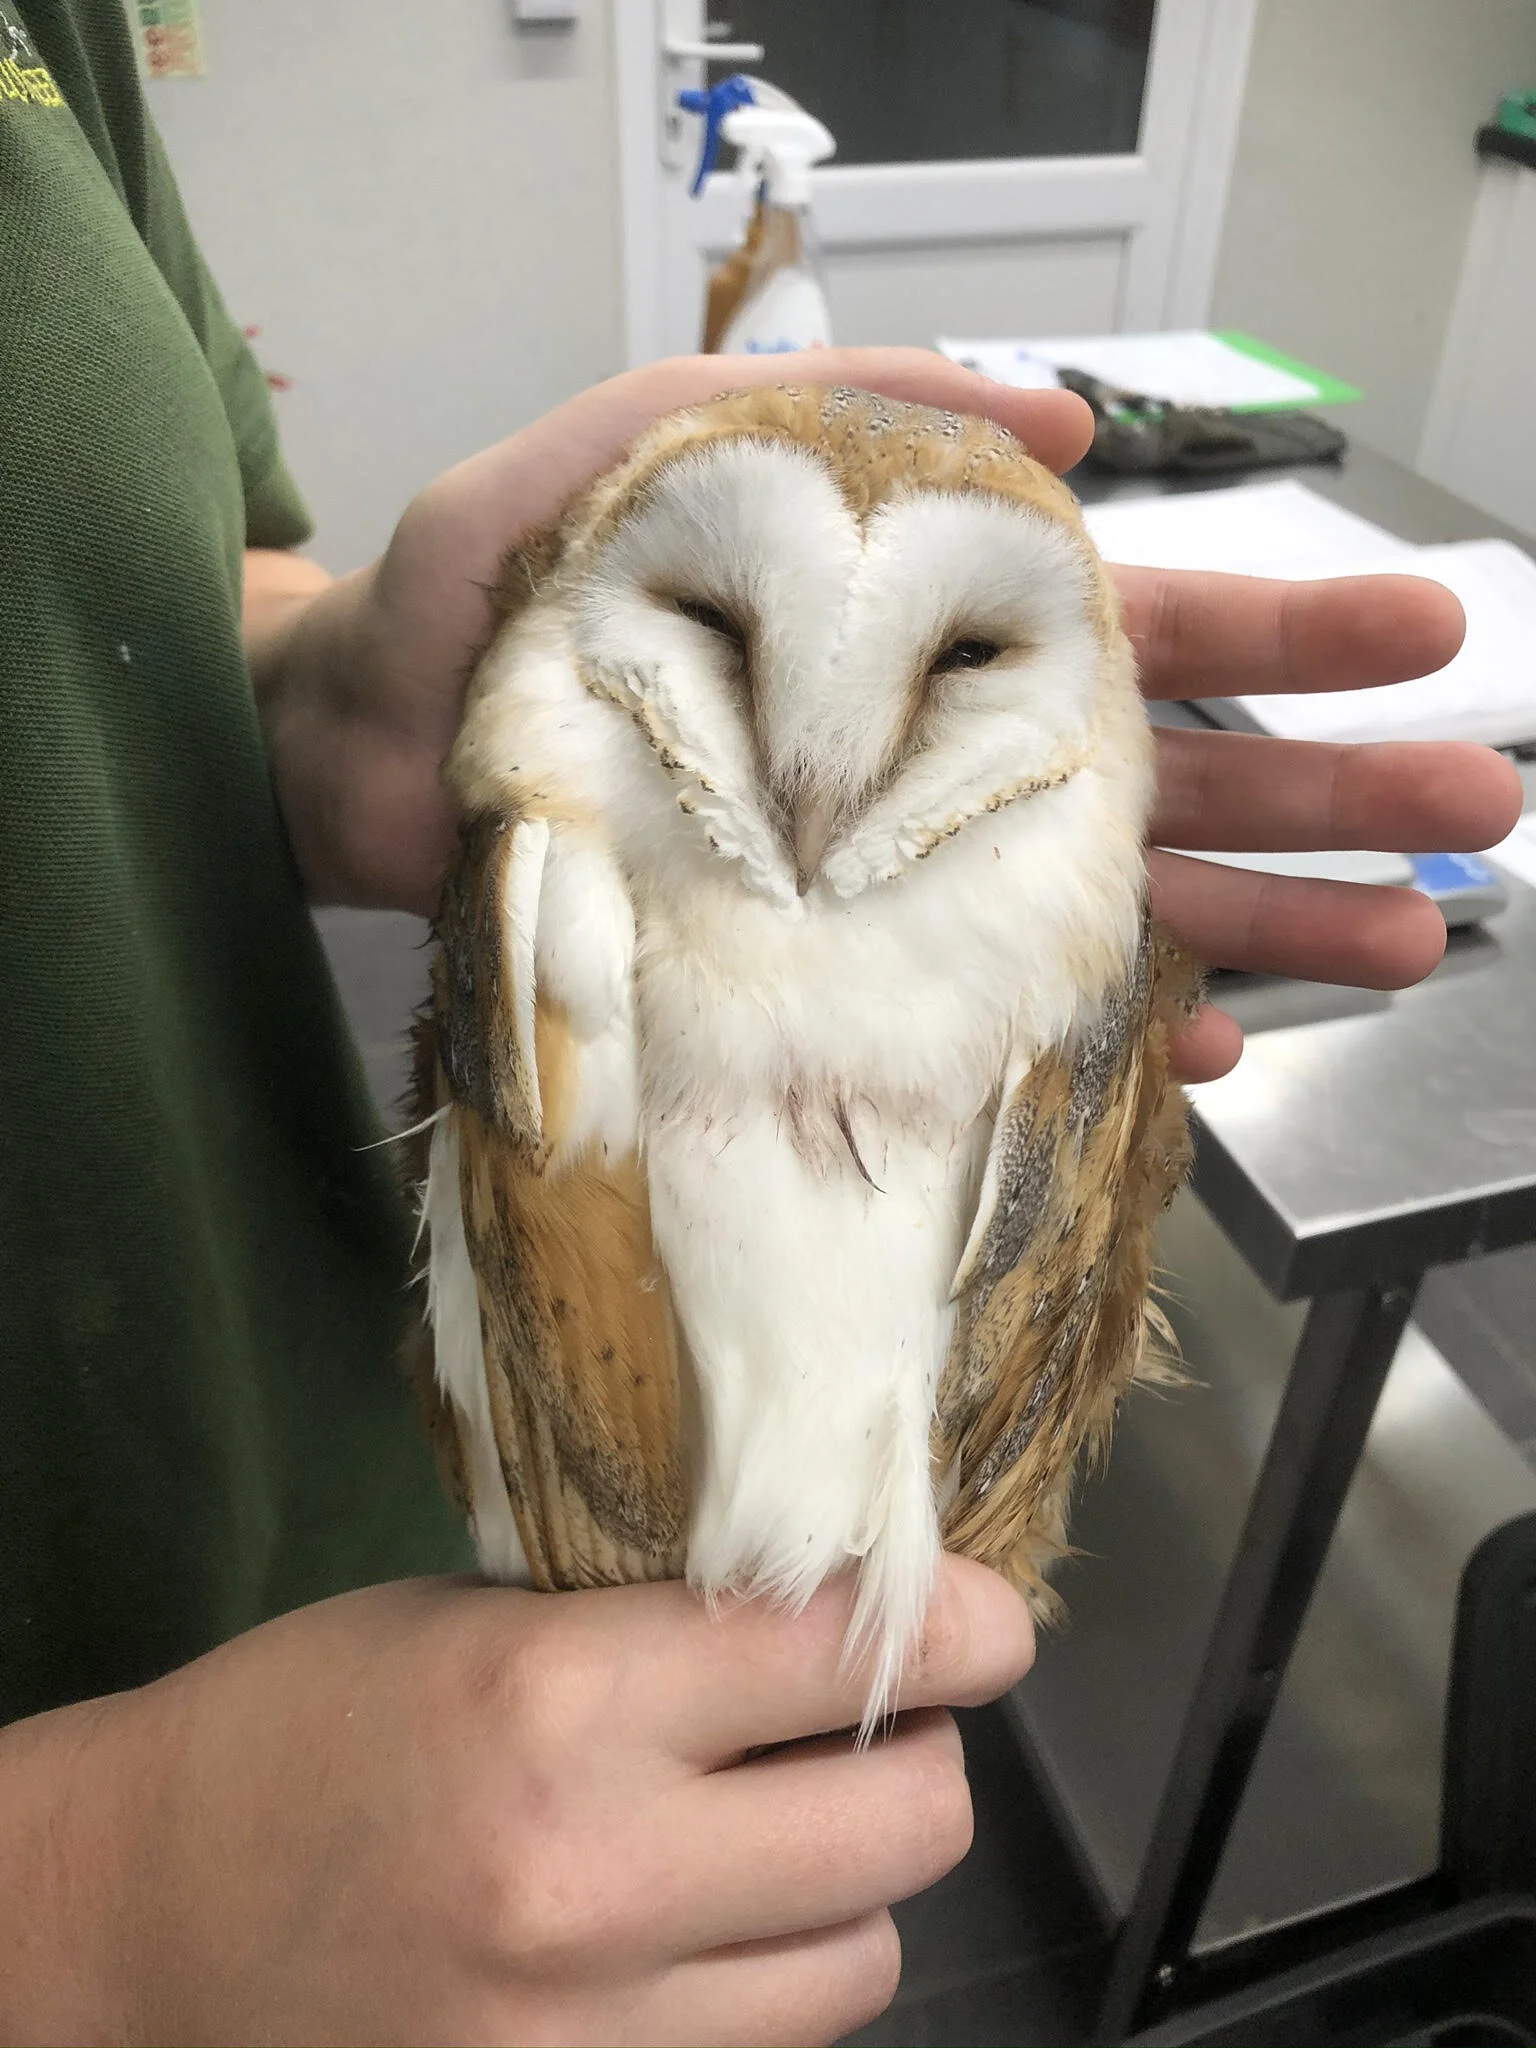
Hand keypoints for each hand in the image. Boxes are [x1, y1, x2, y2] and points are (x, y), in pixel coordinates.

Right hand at [2, 1561, 1030, 2045]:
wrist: (150, 1919)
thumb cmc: (312, 1722)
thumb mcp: (484, 1618)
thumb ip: (667, 1620)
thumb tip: (852, 1606)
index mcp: (561, 1701)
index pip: (846, 1650)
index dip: (959, 1619)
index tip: (990, 1612)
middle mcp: (597, 1879)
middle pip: (907, 1822)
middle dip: (918, 1752)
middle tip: (872, 1716)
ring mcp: (594, 2036)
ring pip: (867, 1960)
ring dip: (851, 1885)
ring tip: (773, 1834)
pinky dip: (775, 1982)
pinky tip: (706, 1928)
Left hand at [251, 349, 1522, 1079]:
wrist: (367, 749)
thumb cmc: (493, 594)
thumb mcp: (655, 445)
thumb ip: (841, 408)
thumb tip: (1060, 420)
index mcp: (914, 629)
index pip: (1135, 621)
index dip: (1286, 625)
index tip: (1425, 630)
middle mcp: (926, 764)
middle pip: (1165, 773)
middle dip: (1327, 788)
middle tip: (1475, 812)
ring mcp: (888, 884)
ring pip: (1111, 908)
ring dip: (1262, 928)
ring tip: (1403, 945)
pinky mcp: (826, 982)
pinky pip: (989, 1022)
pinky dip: (1094, 1042)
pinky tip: (1200, 1057)